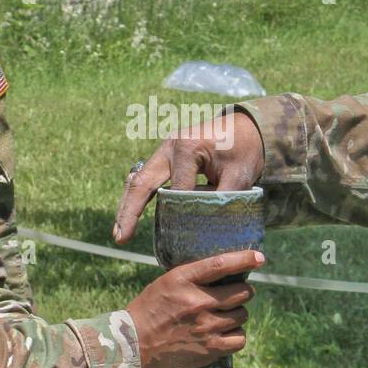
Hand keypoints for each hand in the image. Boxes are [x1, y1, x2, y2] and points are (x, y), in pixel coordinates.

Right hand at [113, 110, 265, 242]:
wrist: (248, 128)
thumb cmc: (245, 150)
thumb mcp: (240, 176)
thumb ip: (223, 201)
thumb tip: (206, 230)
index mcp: (188, 148)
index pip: (177, 191)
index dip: (176, 216)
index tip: (176, 239)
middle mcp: (169, 145)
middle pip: (143, 183)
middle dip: (130, 212)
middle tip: (120, 238)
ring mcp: (164, 149)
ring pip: (138, 180)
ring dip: (128, 207)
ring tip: (119, 234)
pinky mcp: (165, 155)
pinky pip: (145, 177)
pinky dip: (137, 197)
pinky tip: (127, 217)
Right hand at [127, 248, 262, 367]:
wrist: (134, 347)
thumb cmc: (149, 311)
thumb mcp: (166, 283)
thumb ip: (193, 277)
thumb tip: (224, 271)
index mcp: (183, 280)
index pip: (221, 264)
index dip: (244, 259)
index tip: (259, 257)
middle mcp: (197, 301)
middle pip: (241, 291)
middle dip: (242, 292)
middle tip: (234, 295)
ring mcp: (206, 326)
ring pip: (242, 315)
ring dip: (236, 315)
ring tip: (222, 317)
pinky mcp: (211, 348)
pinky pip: (240, 338)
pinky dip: (235, 336)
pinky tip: (224, 334)